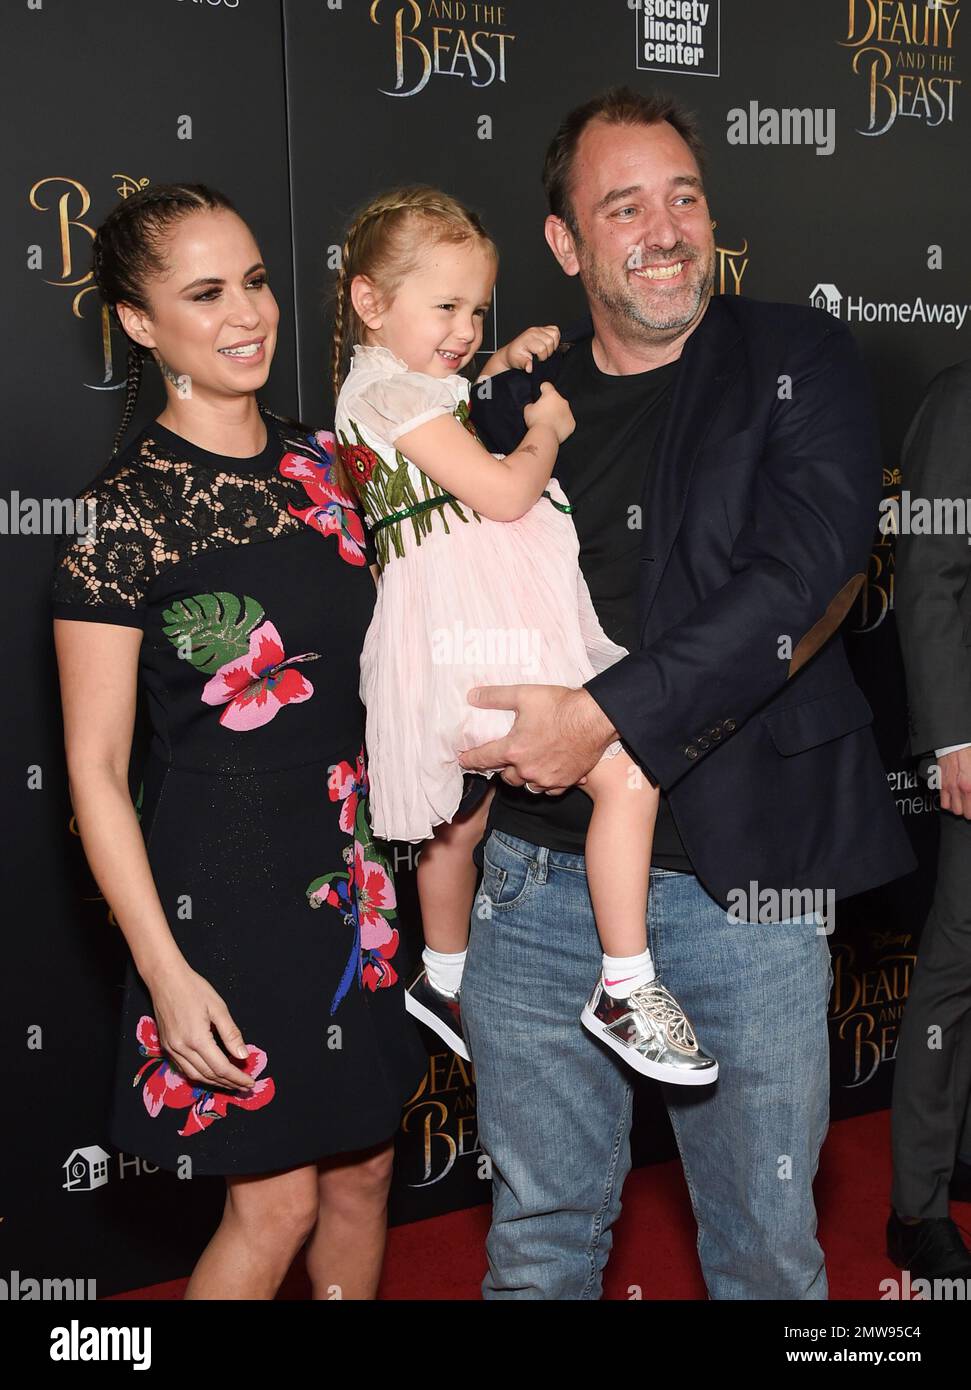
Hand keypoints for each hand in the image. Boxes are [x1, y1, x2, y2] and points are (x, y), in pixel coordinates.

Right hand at [146, 961, 254, 1090]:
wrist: (165, 979)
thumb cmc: (193, 988)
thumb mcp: (218, 1008)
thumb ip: (231, 1034)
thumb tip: (243, 1055)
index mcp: (196, 1039)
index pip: (221, 1067)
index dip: (237, 1077)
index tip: (250, 1082)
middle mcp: (181, 1048)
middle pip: (209, 1075)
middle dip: (229, 1083)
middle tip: (245, 1087)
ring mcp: (171, 1049)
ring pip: (195, 1075)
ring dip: (214, 1083)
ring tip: (231, 1084)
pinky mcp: (166, 1047)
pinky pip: (184, 1069)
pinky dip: (200, 1075)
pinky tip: (210, 1075)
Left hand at [457, 683, 617, 793]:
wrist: (595, 718)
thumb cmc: (561, 706)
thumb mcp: (523, 694)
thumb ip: (495, 697)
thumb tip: (472, 696)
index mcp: (514, 749)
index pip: (483, 758)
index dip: (470, 759)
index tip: (463, 760)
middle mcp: (527, 769)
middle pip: (505, 776)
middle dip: (502, 767)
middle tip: (505, 757)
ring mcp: (547, 778)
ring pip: (527, 785)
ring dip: (523, 776)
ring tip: (526, 764)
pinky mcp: (565, 781)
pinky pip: (548, 789)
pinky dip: (545, 782)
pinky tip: (548, 770)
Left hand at [500, 323, 560, 372]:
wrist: (513, 351)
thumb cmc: (515, 356)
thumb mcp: (517, 362)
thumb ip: (524, 364)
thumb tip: (529, 368)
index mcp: (527, 339)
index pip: (542, 348)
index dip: (542, 357)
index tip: (537, 360)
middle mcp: (533, 331)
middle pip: (550, 341)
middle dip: (548, 352)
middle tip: (541, 356)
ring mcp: (539, 329)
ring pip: (554, 335)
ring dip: (553, 345)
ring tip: (545, 350)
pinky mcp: (543, 329)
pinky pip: (555, 330)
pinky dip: (555, 338)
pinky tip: (549, 344)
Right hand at [523, 381, 574, 444]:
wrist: (545, 435)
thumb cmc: (535, 420)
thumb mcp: (527, 410)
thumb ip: (532, 405)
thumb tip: (534, 406)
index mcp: (551, 395)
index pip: (547, 386)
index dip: (543, 389)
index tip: (541, 393)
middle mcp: (562, 401)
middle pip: (556, 399)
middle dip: (551, 404)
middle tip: (544, 413)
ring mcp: (569, 412)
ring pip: (563, 410)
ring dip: (558, 413)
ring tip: (550, 422)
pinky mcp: (572, 423)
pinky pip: (567, 421)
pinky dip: (562, 424)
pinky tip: (556, 429)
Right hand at [937, 747, 970, 818]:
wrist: (955, 746)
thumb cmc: (968, 755)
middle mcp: (962, 788)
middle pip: (966, 813)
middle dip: (970, 811)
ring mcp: (951, 788)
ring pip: (955, 811)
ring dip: (960, 809)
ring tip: (964, 805)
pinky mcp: (942, 786)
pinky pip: (944, 804)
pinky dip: (949, 805)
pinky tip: (954, 801)